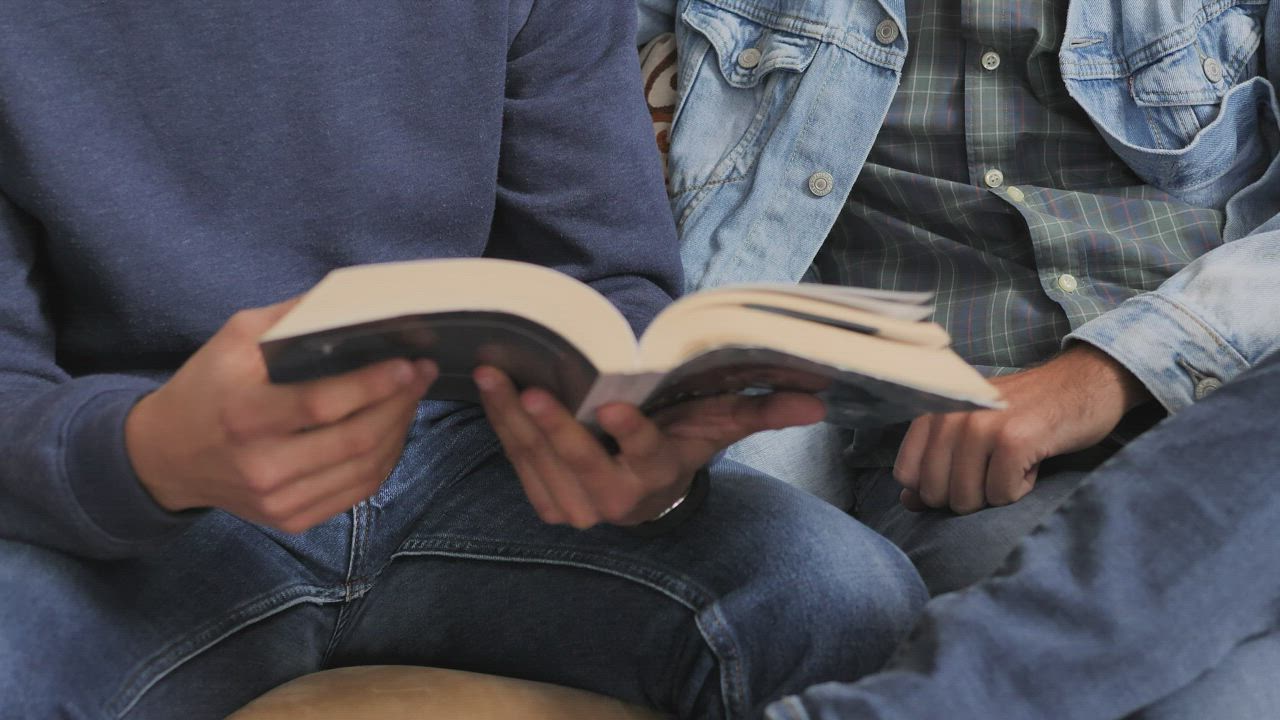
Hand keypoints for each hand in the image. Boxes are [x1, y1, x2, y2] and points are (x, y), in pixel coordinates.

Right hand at [125, 299, 436, 533]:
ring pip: (363, 469)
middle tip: (422, 375)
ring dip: (399, 430)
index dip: (373, 385)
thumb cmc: (208, 386)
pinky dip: (384, 460)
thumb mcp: (235, 338)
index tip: (408, 363)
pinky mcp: (290, 519)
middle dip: (400, 404)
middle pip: (354, 440)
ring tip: (411, 398)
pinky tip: (391, 431)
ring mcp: (277, 500)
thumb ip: (292, 318)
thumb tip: (354, 301)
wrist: (166, 456)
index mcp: (243, 414)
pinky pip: (356, 493)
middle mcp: (261, 465)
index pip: (321, 404)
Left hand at [474, 367, 825, 528]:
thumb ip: (760, 411)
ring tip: (494, 374)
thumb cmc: (679, 444)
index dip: (630, 436)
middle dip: (554, 429)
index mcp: (657, 475)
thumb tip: (817, 400)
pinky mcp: (546, 503)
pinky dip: (500, 426)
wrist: (642, 493)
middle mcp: (615, 500)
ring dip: (512, 419)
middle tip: (532, 390)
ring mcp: (576, 506)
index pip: (646, 456)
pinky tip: (490, 388)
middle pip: (581, 464)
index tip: (614, 408)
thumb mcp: (716, 427)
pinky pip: (517, 462)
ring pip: (539, 461)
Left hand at [893, 344, 1148, 513]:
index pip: (906, 474)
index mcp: (935, 412)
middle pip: (935, 493)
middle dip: (967, 496)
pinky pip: (1000, 495)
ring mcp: (981, 427)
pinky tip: (1032, 463)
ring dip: (995, 493)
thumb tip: (909, 502)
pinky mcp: (1014, 441)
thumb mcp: (973, 432)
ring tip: (1013, 462)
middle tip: (994, 470)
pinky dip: (1020, 489)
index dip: (934, 488)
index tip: (964, 474)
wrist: (1084, 381)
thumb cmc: (1026, 412)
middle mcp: (951, 416)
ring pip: (965, 499)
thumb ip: (936, 464)